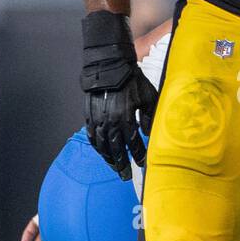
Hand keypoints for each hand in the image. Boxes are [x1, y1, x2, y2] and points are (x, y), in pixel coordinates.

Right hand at [80, 11, 157, 179]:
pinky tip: (101, 152)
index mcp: (126, 116)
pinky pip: (92, 135)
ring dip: (108, 158)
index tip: (142, 163)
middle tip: (126, 176)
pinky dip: (97, 146)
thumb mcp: (148, 96)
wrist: (109, 64)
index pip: (133, 142)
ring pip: (103, 145)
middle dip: (122, 164)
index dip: (138, 154)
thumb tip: (149, 133)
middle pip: (116, 148)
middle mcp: (110, 120)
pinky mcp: (89, 114)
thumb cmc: (132, 79)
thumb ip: (150, 116)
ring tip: (114, 167)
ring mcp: (98, 118)